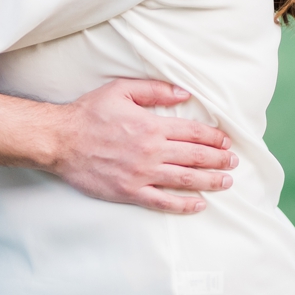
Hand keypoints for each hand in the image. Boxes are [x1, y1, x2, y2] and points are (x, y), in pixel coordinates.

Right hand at [49, 79, 237, 214]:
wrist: (61, 140)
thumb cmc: (89, 113)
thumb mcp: (121, 90)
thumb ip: (155, 90)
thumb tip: (183, 93)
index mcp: (151, 125)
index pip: (192, 132)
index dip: (213, 138)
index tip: (226, 142)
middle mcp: (151, 151)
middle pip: (195, 156)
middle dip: (219, 160)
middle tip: (234, 163)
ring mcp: (142, 174)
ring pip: (185, 179)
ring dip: (210, 181)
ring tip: (226, 182)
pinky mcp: (130, 192)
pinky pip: (163, 202)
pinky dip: (184, 204)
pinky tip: (199, 204)